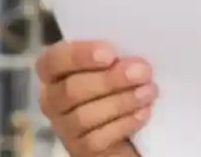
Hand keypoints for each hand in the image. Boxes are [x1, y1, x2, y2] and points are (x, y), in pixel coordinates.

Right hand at [35, 41, 156, 156]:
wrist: (131, 130)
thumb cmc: (122, 84)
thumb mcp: (118, 65)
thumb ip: (117, 58)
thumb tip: (132, 59)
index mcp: (57, 72)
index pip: (53, 60)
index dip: (79, 56)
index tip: (110, 54)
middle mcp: (54, 99)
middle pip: (70, 90)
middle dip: (110, 80)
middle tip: (142, 73)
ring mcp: (65, 127)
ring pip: (83, 116)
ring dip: (121, 102)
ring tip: (147, 92)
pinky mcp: (80, 149)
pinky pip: (96, 139)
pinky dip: (123, 124)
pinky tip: (143, 113)